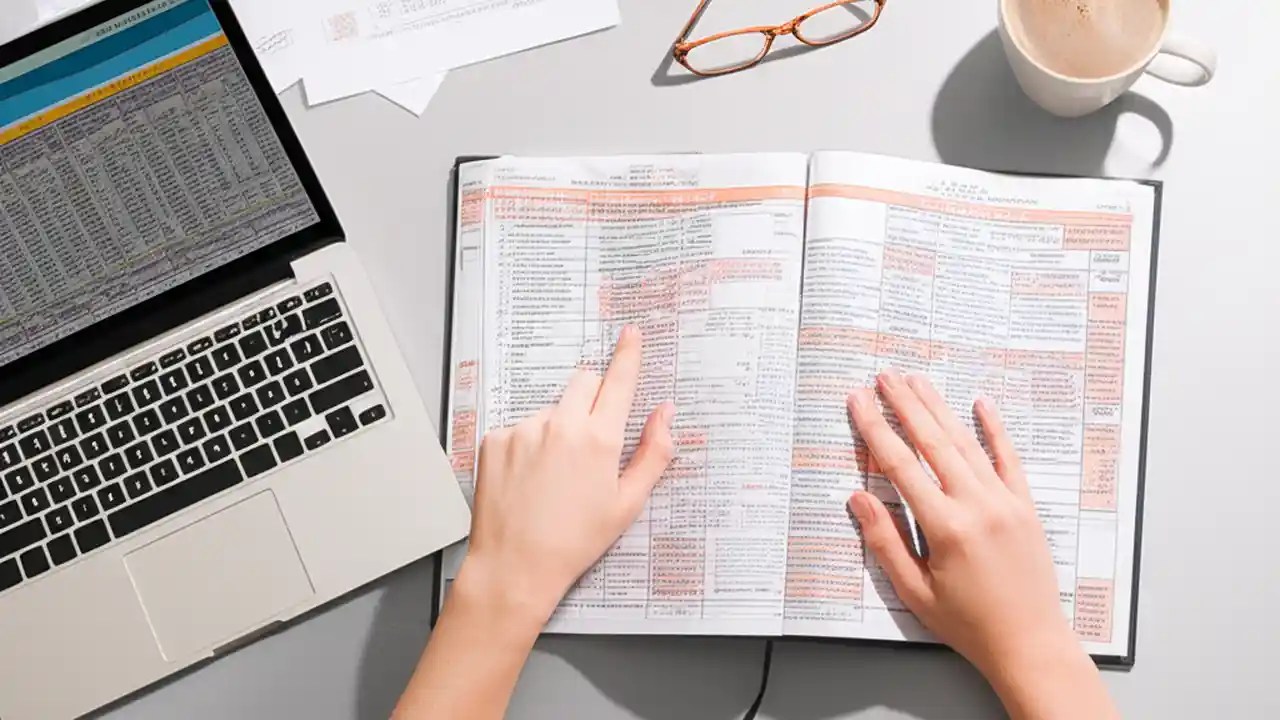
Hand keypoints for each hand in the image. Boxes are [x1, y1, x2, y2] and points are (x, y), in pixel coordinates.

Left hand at [459, 325, 675, 625]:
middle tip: (591, 438)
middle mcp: (560, 426)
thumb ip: (653, 452)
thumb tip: (665, 414)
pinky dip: (527, 445)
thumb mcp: (627, 503)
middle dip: (593, 397)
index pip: (619, 381)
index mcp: (598, 440)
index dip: (628, 354)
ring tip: (553, 476)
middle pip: (584, 382)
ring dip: (558, 428)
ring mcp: (524, 430)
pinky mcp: (495, 438)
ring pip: (552, 409)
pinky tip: (529, 479)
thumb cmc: (574, 541)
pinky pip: (520, 427)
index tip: (632, 334)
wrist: (516, 566)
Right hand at [845, 370, 1073, 677]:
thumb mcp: (915, 591)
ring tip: (917, 381)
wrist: (1030, 643)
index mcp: (945, 528)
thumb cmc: (969, 624)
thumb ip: (885, 542)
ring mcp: (1005, 502)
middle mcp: (977, 506)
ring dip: (939, 408)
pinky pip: (1009, 459)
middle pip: (933, 442)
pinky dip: (995, 429)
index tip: (858, 403)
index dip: (875, 430)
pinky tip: (982, 403)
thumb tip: (859, 499)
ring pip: (966, 444)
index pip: (901, 466)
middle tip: (884, 376)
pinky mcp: (1026, 506)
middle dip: (904, 405)